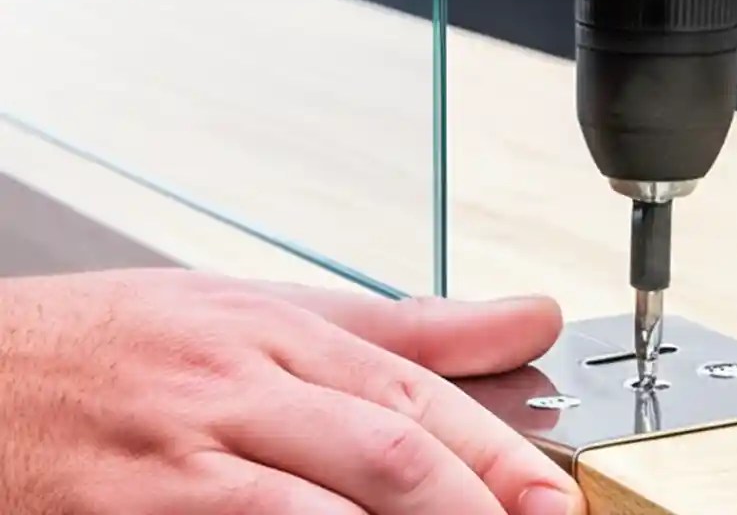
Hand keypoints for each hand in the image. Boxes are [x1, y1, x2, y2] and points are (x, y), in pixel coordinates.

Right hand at [0, 269, 583, 514]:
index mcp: (272, 329)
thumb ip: (399, 328)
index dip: (498, 451)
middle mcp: (233, 384)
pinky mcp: (126, 513)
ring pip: (322, 509)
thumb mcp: (254, 313)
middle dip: (477, 505)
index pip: (417, 391)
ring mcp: (176, 457)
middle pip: (388, 451)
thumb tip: (526, 319)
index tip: (553, 493)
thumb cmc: (110, 346)